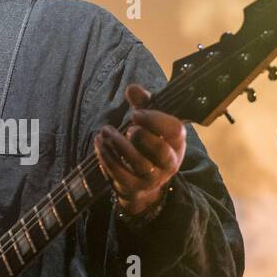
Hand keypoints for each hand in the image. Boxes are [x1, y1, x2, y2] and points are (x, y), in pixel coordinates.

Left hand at [92, 84, 185, 214]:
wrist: (142, 181)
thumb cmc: (147, 143)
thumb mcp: (149, 122)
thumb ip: (142, 104)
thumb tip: (132, 89)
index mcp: (176, 143)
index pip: (175, 130)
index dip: (155, 120)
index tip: (135, 113)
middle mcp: (169, 163)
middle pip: (160, 150)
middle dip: (141, 136)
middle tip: (127, 128)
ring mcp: (152, 178)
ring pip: (139, 163)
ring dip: (119, 144)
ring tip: (106, 131)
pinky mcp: (134, 188)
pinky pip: (120, 174)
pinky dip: (107, 157)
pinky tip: (99, 142)